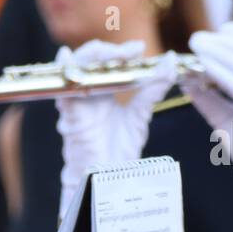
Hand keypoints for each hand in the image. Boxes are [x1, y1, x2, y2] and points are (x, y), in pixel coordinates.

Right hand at [55, 40, 176, 216]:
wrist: (109, 182)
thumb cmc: (118, 153)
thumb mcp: (141, 115)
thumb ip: (154, 89)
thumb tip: (170, 61)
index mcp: (105, 91)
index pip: (110, 62)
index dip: (123, 51)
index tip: (141, 49)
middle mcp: (89, 93)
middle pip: (92, 61)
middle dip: (111, 51)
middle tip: (133, 51)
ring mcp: (77, 103)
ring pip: (76, 69)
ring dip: (92, 57)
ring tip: (110, 52)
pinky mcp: (70, 116)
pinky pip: (62, 91)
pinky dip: (63, 72)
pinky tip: (66, 57)